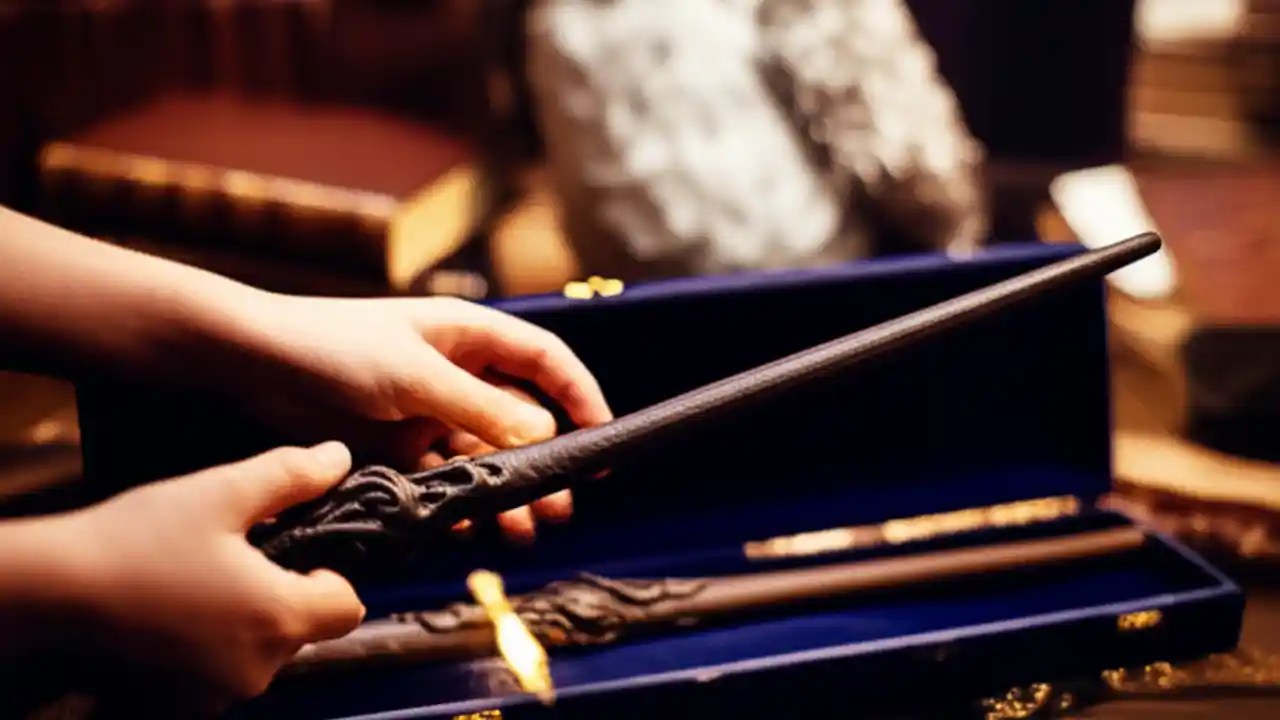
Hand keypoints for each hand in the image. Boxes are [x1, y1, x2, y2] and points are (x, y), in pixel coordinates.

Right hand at [69, 442, 365, 703]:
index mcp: (280, 618)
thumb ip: (292, 476)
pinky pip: (225, 666)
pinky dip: (215, 640)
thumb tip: (339, 459)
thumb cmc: (139, 540)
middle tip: (240, 556)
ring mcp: (219, 691)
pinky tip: (180, 608)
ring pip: (264, 648)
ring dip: (248, 616)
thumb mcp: (224, 492)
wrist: (55, 591)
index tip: (295, 551)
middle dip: (286, 592)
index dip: (331, 574)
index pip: (348, 605)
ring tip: (202, 578)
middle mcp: (258, 667)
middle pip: (307, 628)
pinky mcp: (185, 700)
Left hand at [201, 294, 613, 542]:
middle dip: (546, 460)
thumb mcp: (414, 375)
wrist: (252, 363)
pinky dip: (459, 500)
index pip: (544, 361)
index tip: (602, 437)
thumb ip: (480, 408)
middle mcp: (457, 373)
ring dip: (505, 489)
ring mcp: (429, 411)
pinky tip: (469, 525)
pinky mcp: (399, 446)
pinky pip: (443, 477)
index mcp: (469, 336)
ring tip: (523, 527)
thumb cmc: (333, 346)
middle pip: (521, 417)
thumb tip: (543, 434)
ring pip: (485, 455)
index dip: (580, 395)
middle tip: (563, 503)